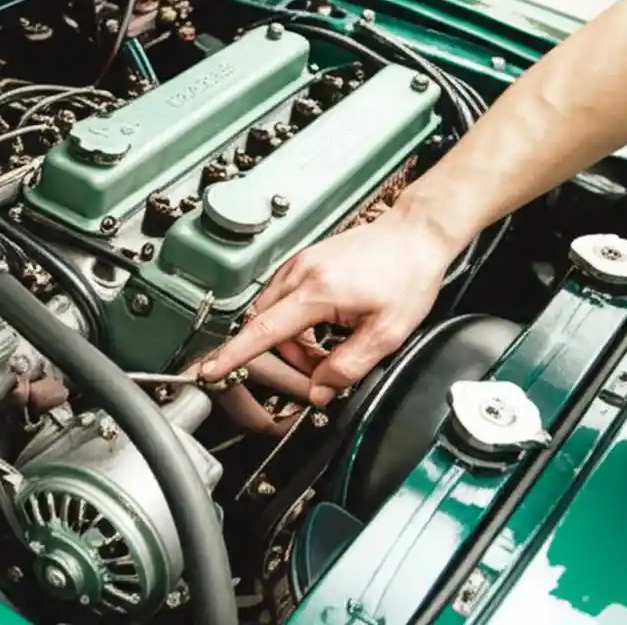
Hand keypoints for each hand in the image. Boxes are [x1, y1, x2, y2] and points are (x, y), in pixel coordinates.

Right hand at [196, 210, 461, 406]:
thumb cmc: (407, 275)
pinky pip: (282, 301)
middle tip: (321, 368)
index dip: (235, 354)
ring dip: (291, 340)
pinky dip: (294, 323)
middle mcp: (299, 274)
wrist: (415, 235)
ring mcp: (298, 266)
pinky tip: (323, 327)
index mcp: (317, 291)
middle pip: (266, 327)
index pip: (265, 330)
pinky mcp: (302, 263)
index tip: (211, 369)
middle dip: (284, 356)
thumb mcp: (388, 332)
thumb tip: (321, 391)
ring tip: (327, 347)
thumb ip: (349, 366)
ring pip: (271, 315)